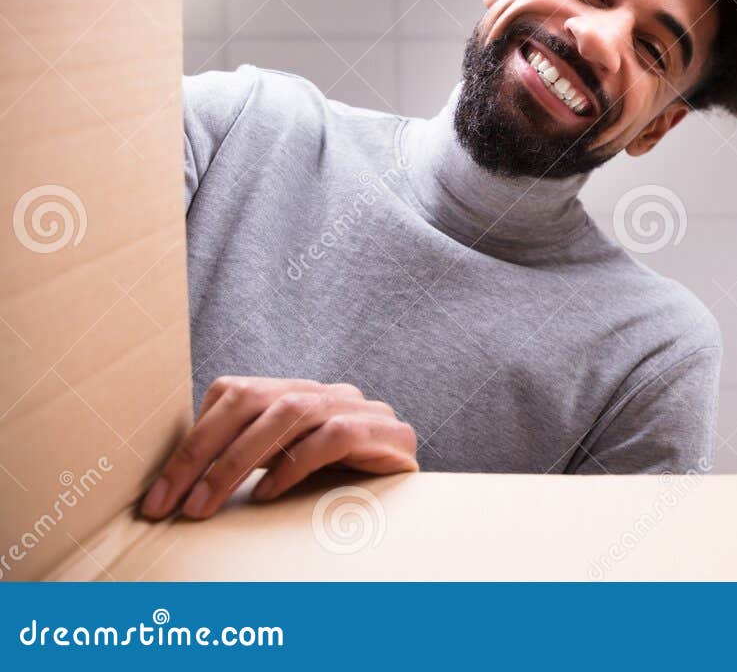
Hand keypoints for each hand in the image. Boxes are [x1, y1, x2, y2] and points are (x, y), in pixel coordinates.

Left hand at [139, 377, 418, 519]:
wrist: (418, 505)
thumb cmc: (339, 491)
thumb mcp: (281, 472)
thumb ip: (243, 464)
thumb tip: (171, 490)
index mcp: (296, 394)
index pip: (233, 393)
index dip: (189, 440)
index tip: (158, 496)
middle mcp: (326, 392)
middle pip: (253, 398)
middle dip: (202, 451)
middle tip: (170, 502)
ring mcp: (360, 408)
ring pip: (289, 413)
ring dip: (237, 462)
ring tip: (206, 504)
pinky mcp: (387, 433)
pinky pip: (333, 437)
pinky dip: (294, 464)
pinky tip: (268, 494)